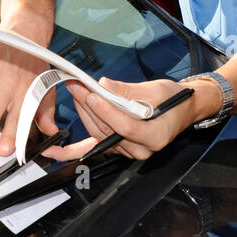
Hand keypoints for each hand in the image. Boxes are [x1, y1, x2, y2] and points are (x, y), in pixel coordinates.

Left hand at [43, 76, 208, 161]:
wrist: (182, 109)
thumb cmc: (173, 100)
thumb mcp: (156, 90)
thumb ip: (128, 92)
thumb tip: (104, 86)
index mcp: (155, 137)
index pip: (125, 126)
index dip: (106, 110)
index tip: (92, 93)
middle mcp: (141, 149)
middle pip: (107, 129)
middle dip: (89, 105)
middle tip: (76, 84)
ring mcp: (128, 151)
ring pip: (98, 133)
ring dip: (83, 111)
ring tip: (75, 90)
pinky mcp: (118, 147)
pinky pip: (94, 147)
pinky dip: (72, 150)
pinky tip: (54, 152)